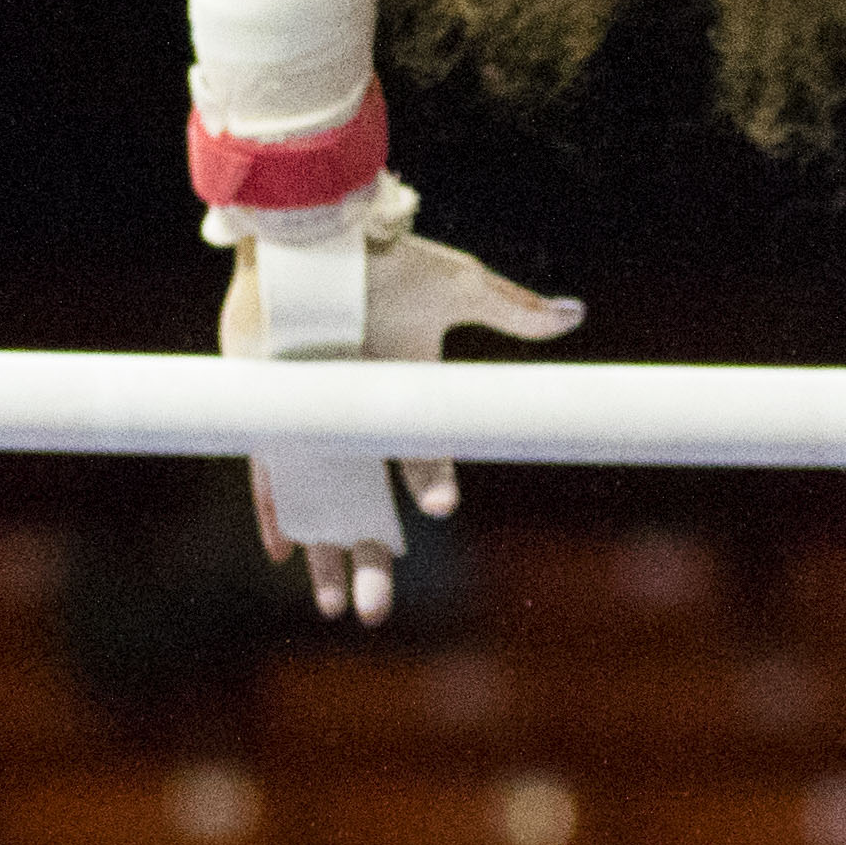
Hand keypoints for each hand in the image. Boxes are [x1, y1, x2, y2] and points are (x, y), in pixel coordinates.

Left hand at [221, 231, 582, 623]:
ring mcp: (314, 422)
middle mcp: (360, 422)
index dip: (431, 484)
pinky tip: (282, 549)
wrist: (315, 235)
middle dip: (375, 560)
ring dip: (327, 556)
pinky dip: (273, 511)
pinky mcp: (271, 415)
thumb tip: (576, 313)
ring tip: (336, 608)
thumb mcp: (455, 286)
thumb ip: (512, 309)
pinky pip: (269, 476)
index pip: (422, 460)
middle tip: (377, 609)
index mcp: (405, 401)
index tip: (440, 506)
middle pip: (367, 509)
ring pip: (321, 507)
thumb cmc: (387, 262)